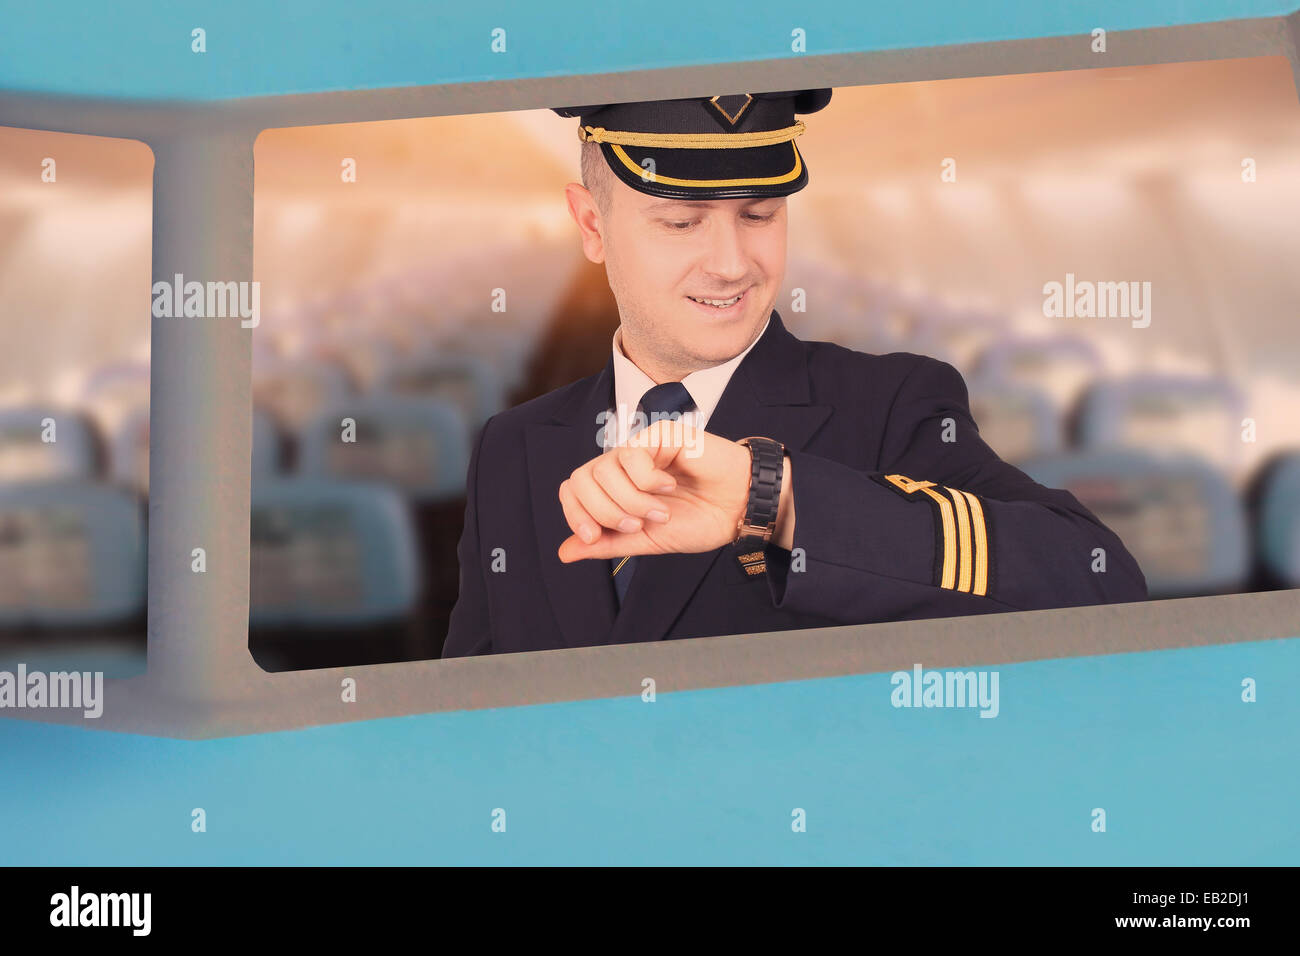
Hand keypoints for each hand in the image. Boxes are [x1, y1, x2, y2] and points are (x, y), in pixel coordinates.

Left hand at [557, 418, 750, 562]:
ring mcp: (640, 447)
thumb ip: (607, 543)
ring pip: (604, 470)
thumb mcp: (646, 540)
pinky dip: (647, 481)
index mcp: (616, 488)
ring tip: (660, 511)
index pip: (573, 490)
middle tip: (637, 526)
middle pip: (580, 479)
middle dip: (603, 511)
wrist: (739, 509)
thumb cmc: (700, 520)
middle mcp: (623, 465)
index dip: (575, 514)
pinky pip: (632, 457)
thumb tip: (564, 552)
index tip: (594, 537)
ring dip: (630, 501)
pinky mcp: (659, 434)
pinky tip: (670, 486)